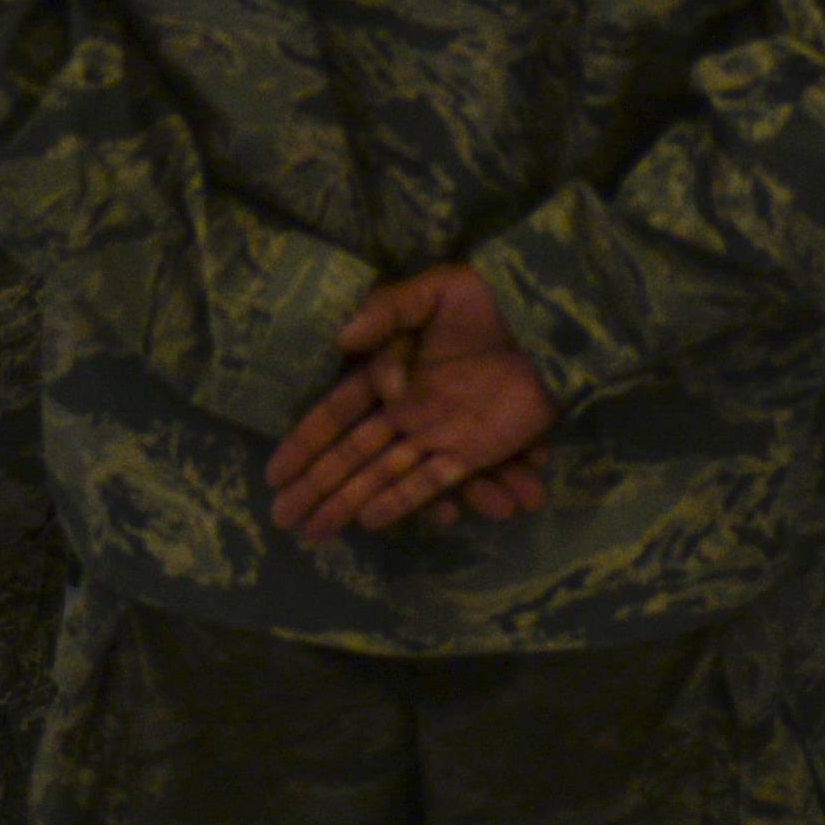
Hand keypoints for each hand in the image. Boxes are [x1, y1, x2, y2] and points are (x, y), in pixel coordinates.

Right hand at [266, 266, 556, 540]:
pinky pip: (430, 483)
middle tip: (282, 520)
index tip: (274, 474)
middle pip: (351, 455)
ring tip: (317, 534)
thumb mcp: (436, 290)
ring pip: (382, 477)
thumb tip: (344, 339)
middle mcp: (405, 410)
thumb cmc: (490, 301)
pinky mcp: (470, 453)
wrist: (550, 325)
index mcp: (390, 369)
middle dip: (316, 487)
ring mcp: (436, 435)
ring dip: (348, 504)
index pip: (336, 412)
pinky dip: (402, 503)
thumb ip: (388, 312)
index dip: (305, 442)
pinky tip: (370, 522)